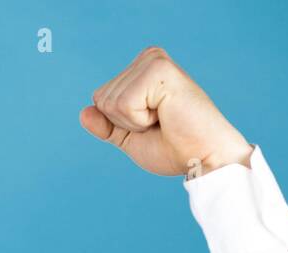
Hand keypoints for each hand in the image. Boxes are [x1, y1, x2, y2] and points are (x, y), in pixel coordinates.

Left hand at [79, 47, 252, 176]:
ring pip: (110, 102)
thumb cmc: (174, 148)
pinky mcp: (160, 69)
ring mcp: (154, 60)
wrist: (203, 159)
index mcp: (141, 69)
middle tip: (160, 124)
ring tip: (165, 119)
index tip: (152, 125)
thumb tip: (83, 113)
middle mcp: (148, 58)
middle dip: (125, 123)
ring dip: (134, 122)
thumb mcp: (130, 138)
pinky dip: (139, 120)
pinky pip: (123, 104)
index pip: (100, 98)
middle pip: (101, 99)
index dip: (119, 124)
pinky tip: (166, 115)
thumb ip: (107, 126)